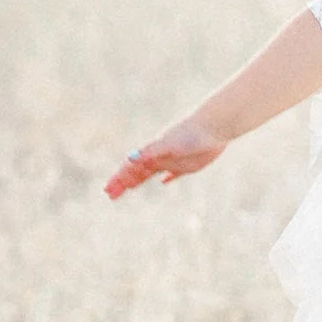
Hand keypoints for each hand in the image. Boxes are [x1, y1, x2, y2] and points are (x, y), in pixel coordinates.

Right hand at [105, 116, 227, 199]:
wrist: (214, 126)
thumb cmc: (190, 133)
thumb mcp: (167, 144)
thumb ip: (150, 152)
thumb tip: (130, 158)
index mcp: (153, 152)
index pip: (130, 167)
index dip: (118, 179)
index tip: (107, 190)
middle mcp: (160, 156)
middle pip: (137, 171)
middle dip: (123, 182)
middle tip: (110, 195)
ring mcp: (173, 160)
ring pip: (151, 172)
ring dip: (139, 180)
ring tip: (128, 188)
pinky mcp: (188, 164)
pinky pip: (174, 173)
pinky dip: (167, 178)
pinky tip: (163, 181)